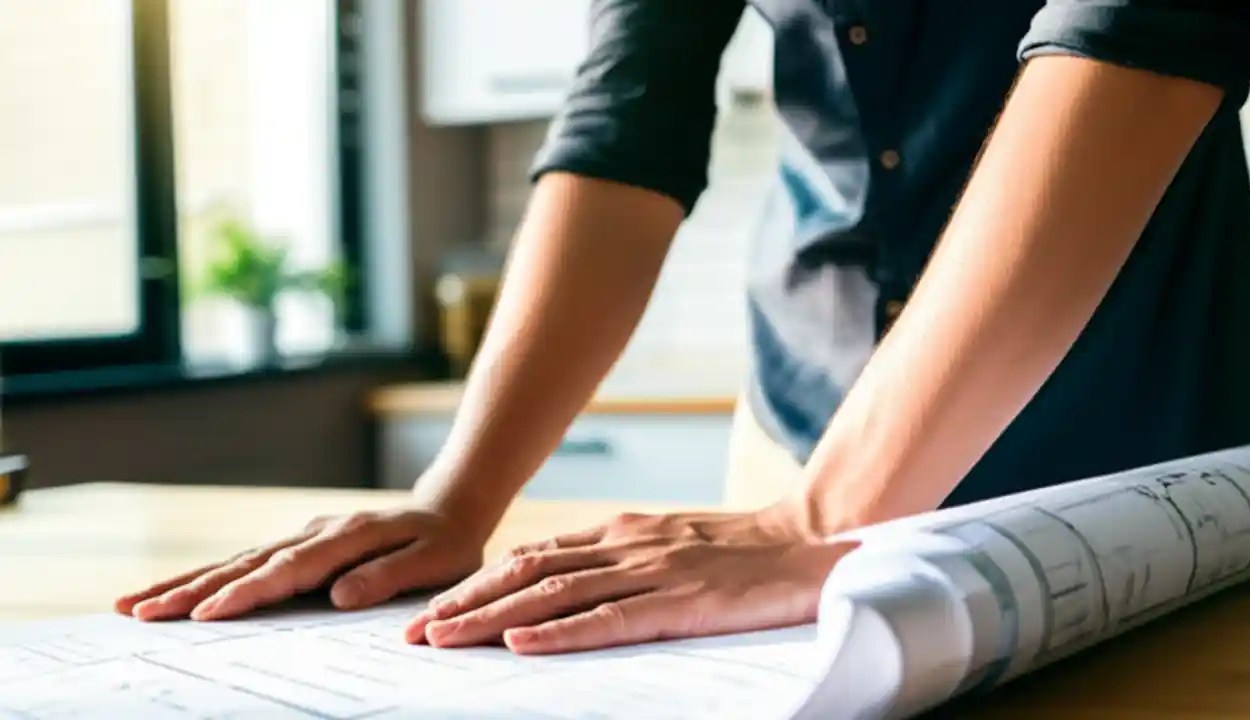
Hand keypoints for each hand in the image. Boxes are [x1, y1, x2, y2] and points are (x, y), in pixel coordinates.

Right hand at [115, 506, 485, 621]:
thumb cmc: (446, 542)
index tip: (208, 614)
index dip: (248, 593)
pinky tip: (174, 592)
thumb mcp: (434, 561)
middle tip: (142, 613)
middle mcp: (316, 533)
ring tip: (134, 604)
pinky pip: (245, 562)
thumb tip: (341, 597)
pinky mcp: (297, 544)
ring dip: (185, 583)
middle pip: (246, 564)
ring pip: (235, 561)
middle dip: (193, 589)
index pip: (290, 571)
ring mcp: (302, 536)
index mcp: (348, 538)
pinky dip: (206, 577)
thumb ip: (388, 576)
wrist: (449, 507)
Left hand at [404, 507, 856, 654]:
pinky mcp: (680, 600)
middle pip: (527, 573)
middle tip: (416, 633)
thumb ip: (618, 558)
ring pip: (554, 594)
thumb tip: (563, 580)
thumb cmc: (741, 552)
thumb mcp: (668, 543)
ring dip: (493, 619)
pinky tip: (523, 646)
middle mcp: (625, 545)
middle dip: (466, 603)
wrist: (809, 543)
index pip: (533, 556)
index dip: (478, 583)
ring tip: (446, 641)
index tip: (435, 610)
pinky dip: (561, 634)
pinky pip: (610, 620)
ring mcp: (651, 570)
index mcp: (621, 531)